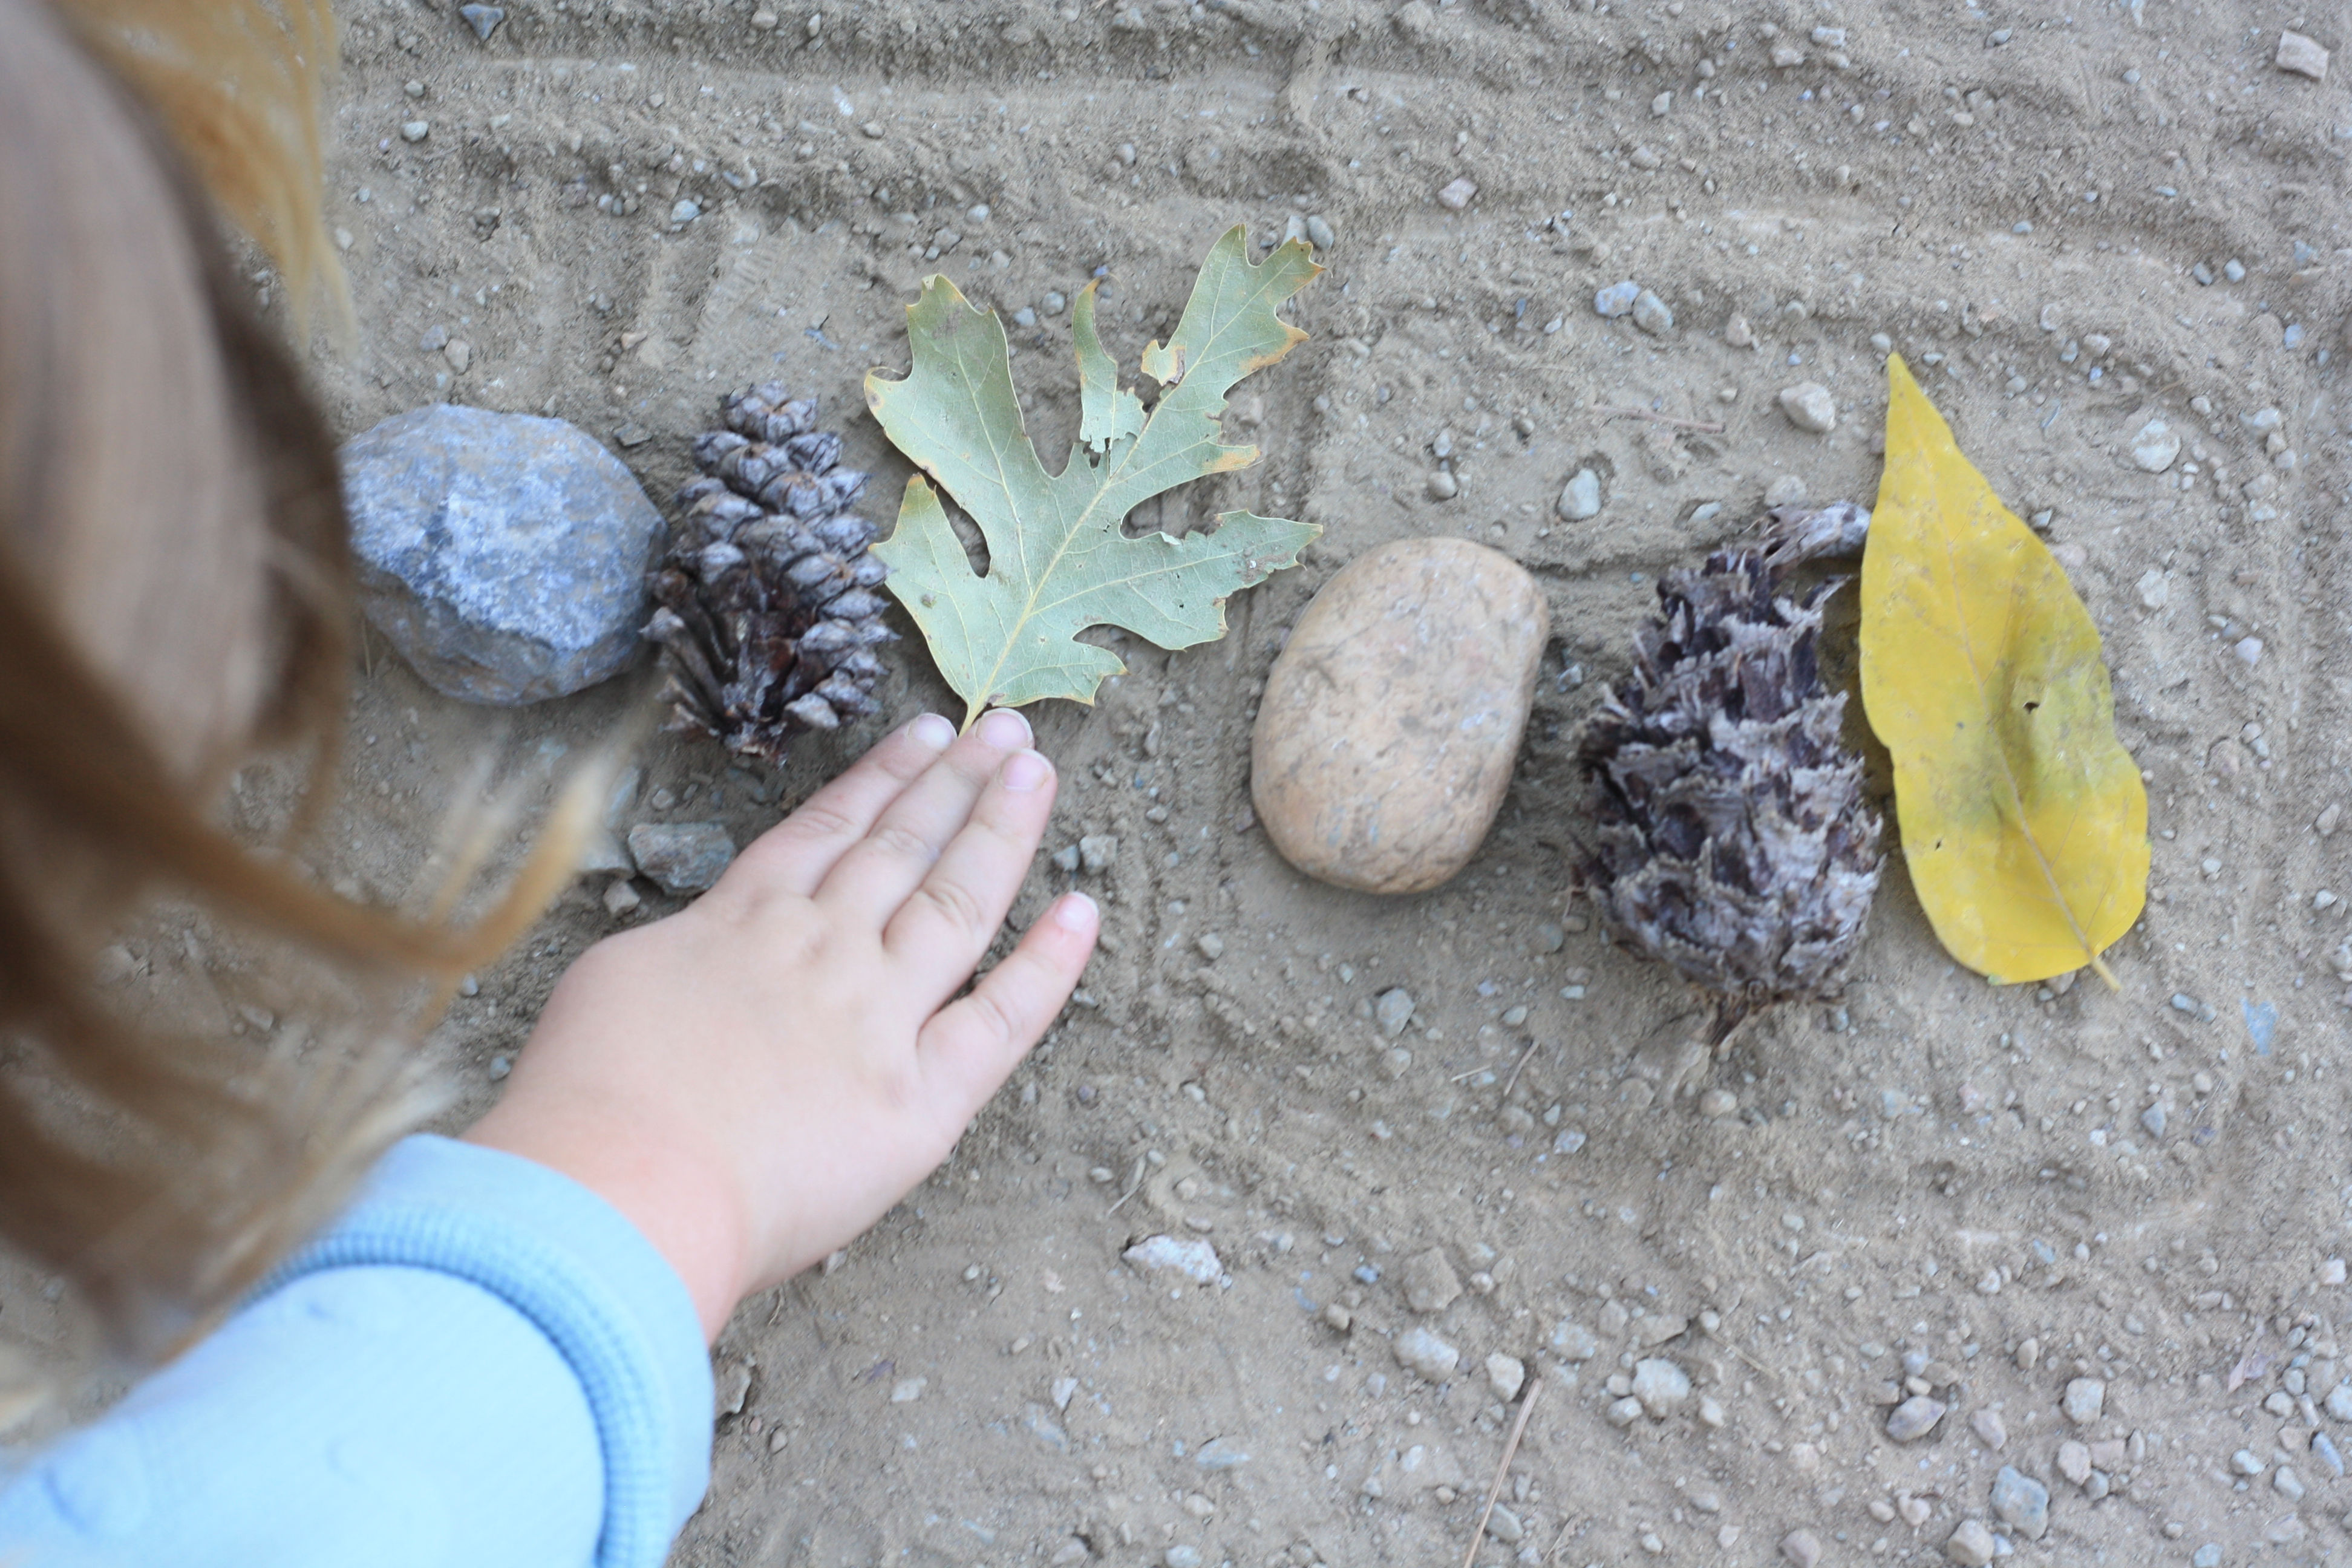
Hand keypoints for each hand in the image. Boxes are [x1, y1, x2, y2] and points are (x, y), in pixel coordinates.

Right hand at [466, 709, 1096, 1338]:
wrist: (618, 1189)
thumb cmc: (586, 1104)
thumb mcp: (610, 987)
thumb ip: (683, 955)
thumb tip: (709, 950)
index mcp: (741, 924)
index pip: (825, 832)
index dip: (880, 779)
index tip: (924, 733)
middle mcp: (821, 952)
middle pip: (902, 848)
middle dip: (955, 781)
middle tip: (1004, 731)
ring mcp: (877, 1016)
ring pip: (956, 902)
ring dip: (1001, 830)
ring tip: (1035, 772)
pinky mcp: (921, 1096)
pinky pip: (1002, 1018)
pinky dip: (1048, 964)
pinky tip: (1082, 911)